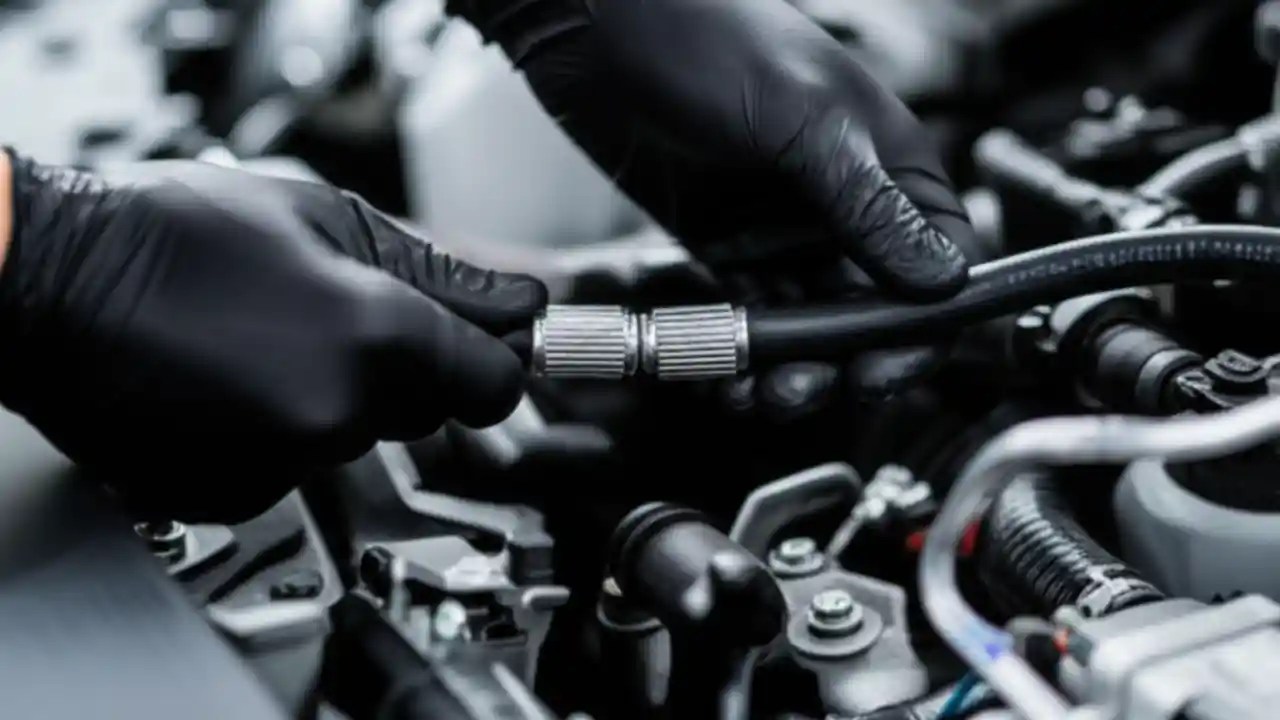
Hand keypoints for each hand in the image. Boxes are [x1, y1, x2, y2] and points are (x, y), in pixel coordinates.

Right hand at [0, 150, 545, 520]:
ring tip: (271, 334)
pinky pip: (300, 463)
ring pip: (361, 434)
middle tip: (343, 309)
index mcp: (376, 339)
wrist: (48, 283)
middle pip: (430, 411)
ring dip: (340, 393)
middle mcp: (338, 417)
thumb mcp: (322, 217)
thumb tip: (516, 305)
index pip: (495, 383)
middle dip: (406, 365)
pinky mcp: (235, 495)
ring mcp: (282, 465)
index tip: (485, 341)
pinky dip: (285, 428)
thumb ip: (438, 274)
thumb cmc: (169, 235)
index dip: (493, 356)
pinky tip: (238, 378)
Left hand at [450, 0, 981, 393]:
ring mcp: (785, 231)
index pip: (943, 264)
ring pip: (813, 325)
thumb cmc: (712, 38)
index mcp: (892, 167)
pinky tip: (731, 376)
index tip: (882, 368)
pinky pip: (753, 317)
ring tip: (761, 391)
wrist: (602, 27)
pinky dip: (747, 354)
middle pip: (876, 311)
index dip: (923, 327)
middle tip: (806, 388)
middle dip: (848, 362)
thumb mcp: (806, 119)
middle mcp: (847, 207)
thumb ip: (867, 206)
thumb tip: (940, 280)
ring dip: (794, 370)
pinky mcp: (728, 248)